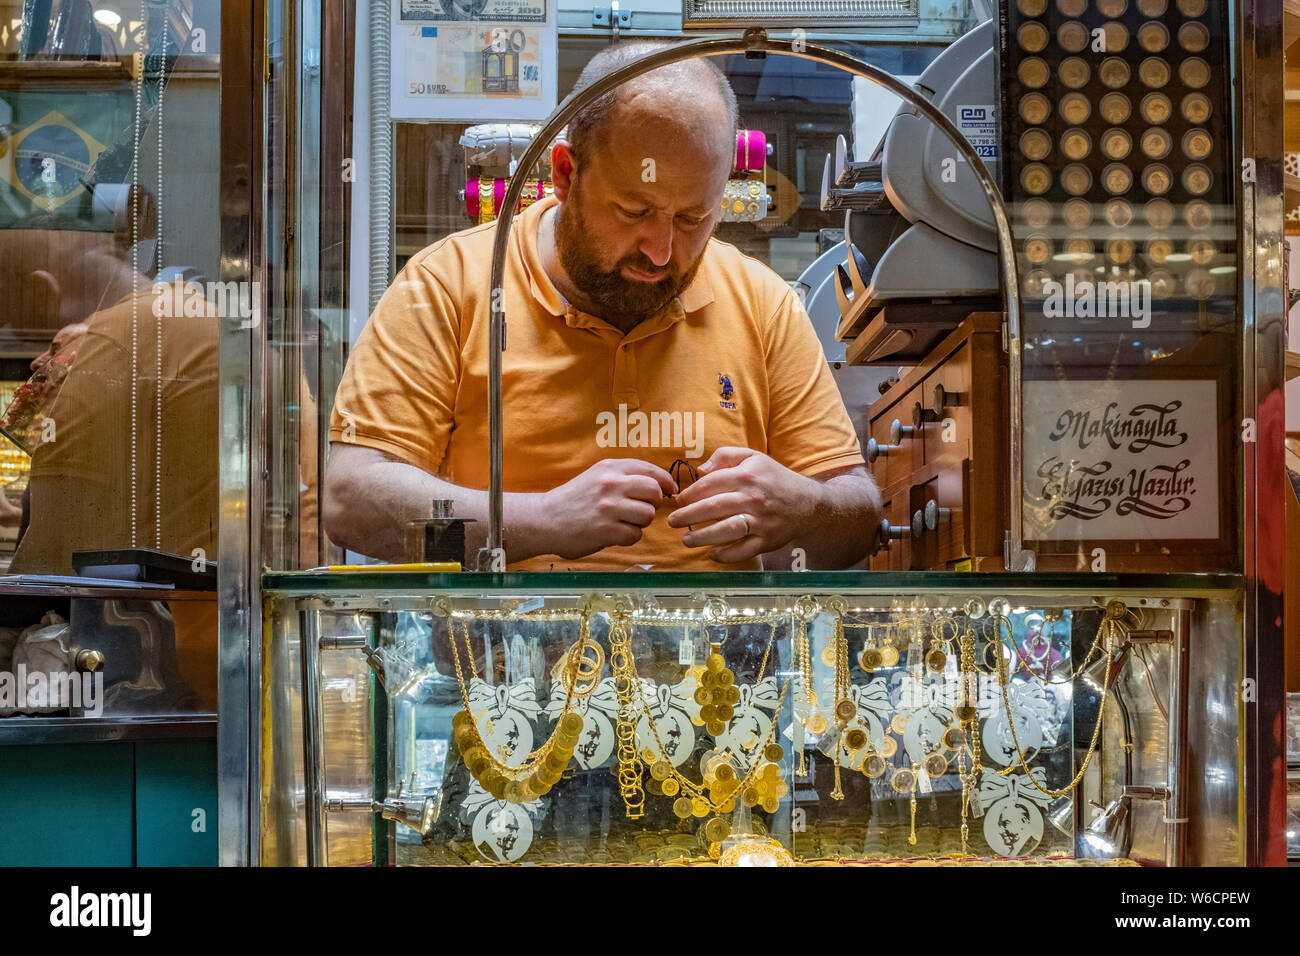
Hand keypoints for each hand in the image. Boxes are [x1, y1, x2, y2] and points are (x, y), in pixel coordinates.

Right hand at [536, 458, 676, 559]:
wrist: (544, 519)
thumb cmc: (573, 500)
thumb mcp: (596, 476)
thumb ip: (623, 476)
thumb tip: (659, 484)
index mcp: (610, 468)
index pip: (651, 470)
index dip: (666, 482)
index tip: (669, 490)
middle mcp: (611, 484)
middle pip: (654, 491)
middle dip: (653, 502)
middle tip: (641, 508)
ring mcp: (609, 507)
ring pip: (647, 514)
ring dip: (640, 522)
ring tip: (623, 522)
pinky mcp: (606, 530)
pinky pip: (635, 535)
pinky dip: (629, 537)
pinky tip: (614, 534)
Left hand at [666, 447, 819, 562]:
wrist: (809, 503)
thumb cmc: (774, 479)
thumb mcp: (753, 457)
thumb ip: (725, 456)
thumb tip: (701, 469)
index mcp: (748, 476)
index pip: (711, 484)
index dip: (690, 493)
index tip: (678, 500)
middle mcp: (754, 498)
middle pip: (715, 507)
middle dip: (689, 515)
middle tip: (672, 522)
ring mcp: (762, 521)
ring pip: (728, 530)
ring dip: (703, 537)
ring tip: (686, 540)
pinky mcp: (768, 540)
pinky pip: (744, 550)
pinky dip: (726, 555)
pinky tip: (712, 554)